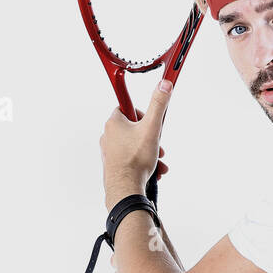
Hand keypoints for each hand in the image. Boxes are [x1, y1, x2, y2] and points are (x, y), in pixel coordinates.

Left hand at [100, 77, 172, 209]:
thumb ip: (158, 104)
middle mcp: (108, 136)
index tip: (151, 120)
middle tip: (159, 146)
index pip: (128, 108)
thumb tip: (164, 84)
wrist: (125, 188)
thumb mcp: (152, 128)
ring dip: (150, 153)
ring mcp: (110, 152)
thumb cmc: (135, 159)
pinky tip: (153, 172)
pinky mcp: (113, 166)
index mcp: (114, 122)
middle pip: (134, 130)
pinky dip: (143, 164)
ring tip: (159, 163)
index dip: (142, 114)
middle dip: (150, 138)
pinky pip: (131, 160)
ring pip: (134, 147)